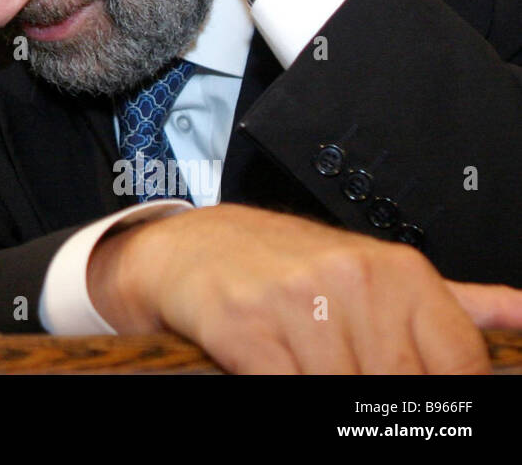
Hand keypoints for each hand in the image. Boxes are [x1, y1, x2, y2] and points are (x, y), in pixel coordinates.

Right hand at [87, 203, 521, 372]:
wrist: (194, 247)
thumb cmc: (287, 265)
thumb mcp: (376, 272)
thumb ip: (457, 305)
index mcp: (398, 271)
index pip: (458, 365)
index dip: (438, 399)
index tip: (414, 403)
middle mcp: (353, 279)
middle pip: (400, 388)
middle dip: (378, 404)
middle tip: (350, 379)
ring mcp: (299, 302)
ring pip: (344, 395)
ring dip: (328, 395)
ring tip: (312, 372)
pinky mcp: (249, 326)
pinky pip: (289, 390)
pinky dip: (288, 392)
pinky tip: (280, 374)